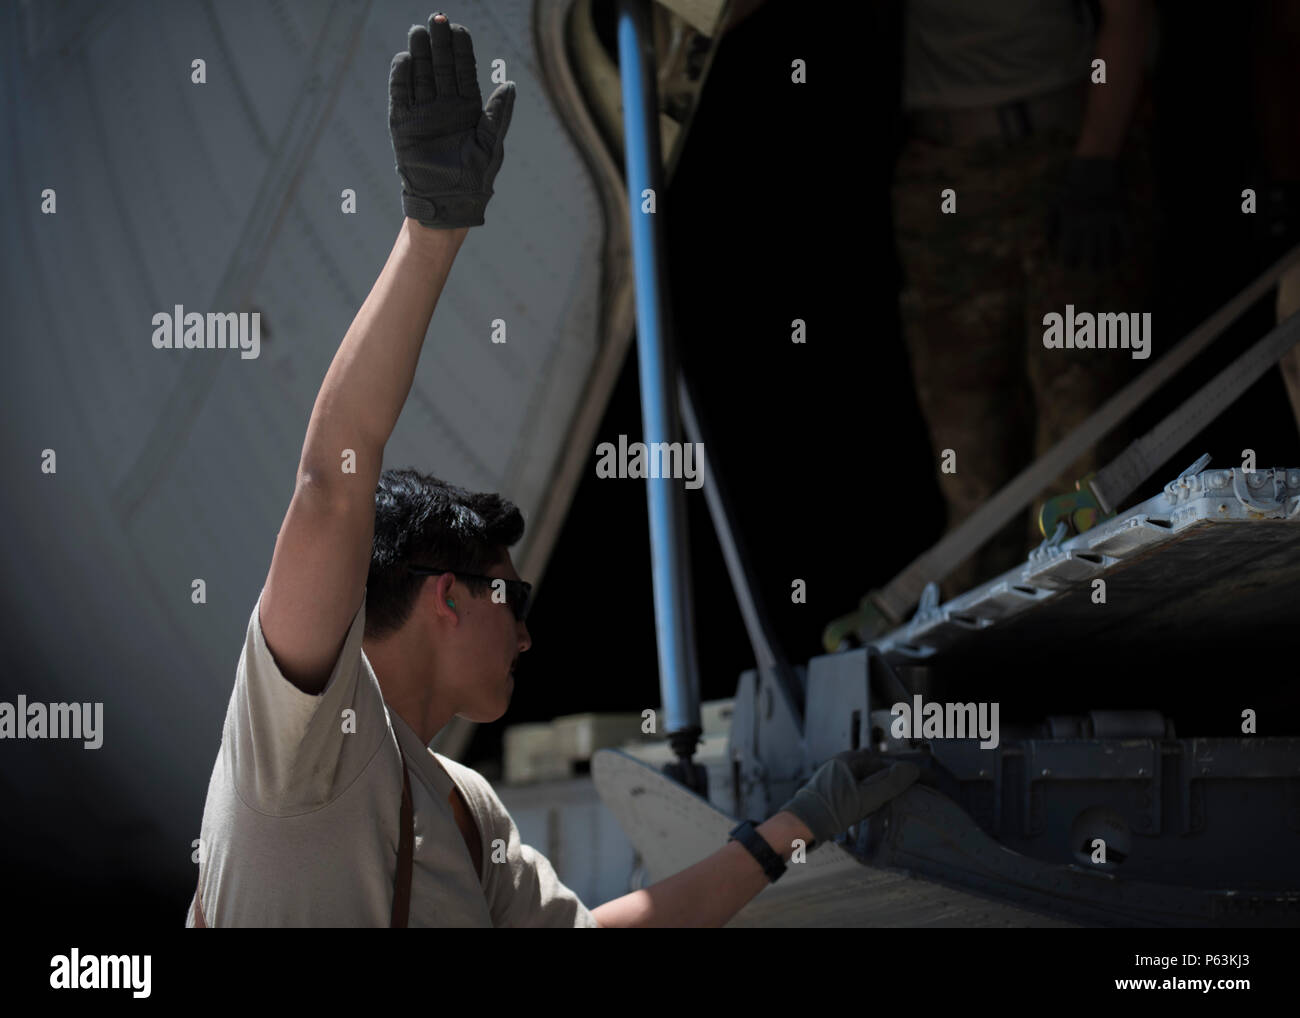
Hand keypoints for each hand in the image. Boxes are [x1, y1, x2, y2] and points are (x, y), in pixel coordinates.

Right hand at [388, 13, 515, 228]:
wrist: (449, 203)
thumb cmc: (475, 178)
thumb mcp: (491, 144)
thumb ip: (499, 115)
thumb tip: (510, 86)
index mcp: (467, 108)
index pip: (464, 71)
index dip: (461, 50)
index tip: (459, 29)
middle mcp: (445, 106)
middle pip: (441, 67)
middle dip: (439, 44)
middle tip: (437, 19)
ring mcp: (423, 114)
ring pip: (421, 76)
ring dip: (420, 54)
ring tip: (419, 32)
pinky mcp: (404, 125)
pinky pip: (401, 96)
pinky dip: (401, 78)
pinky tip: (404, 59)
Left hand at [777, 750, 919, 847]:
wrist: (802, 825)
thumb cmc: (832, 810)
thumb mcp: (867, 797)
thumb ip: (890, 783)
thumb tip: (911, 770)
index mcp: (849, 759)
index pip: (884, 762)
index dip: (902, 773)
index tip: (918, 782)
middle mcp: (841, 764)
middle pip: (875, 770)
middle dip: (890, 781)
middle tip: (907, 793)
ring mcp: (835, 777)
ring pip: (865, 781)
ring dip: (879, 790)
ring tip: (892, 801)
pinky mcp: (831, 792)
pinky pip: (856, 790)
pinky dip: (867, 797)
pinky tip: (870, 808)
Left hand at [1047, 156, 1129, 270]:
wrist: (1093, 165)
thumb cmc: (1070, 187)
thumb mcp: (1054, 205)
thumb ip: (1050, 227)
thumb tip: (1048, 248)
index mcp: (1070, 222)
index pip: (1069, 251)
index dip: (1070, 262)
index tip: (1072, 267)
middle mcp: (1088, 223)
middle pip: (1090, 253)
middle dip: (1090, 265)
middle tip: (1093, 272)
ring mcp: (1105, 218)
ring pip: (1108, 247)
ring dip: (1107, 261)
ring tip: (1106, 268)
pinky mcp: (1120, 211)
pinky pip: (1125, 234)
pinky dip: (1125, 246)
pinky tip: (1123, 254)